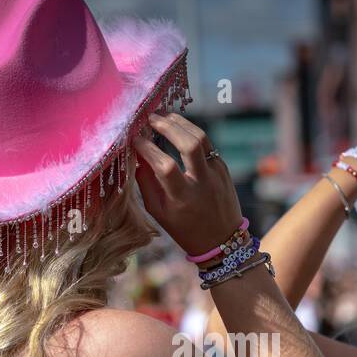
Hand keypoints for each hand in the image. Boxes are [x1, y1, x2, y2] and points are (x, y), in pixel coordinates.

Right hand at [132, 112, 242, 257]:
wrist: (222, 240)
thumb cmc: (184, 228)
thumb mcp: (159, 212)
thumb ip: (146, 183)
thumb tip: (135, 154)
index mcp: (183, 199)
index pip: (165, 166)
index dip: (147, 149)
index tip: (134, 138)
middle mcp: (202, 183)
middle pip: (189, 144)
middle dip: (168, 126)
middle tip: (150, 117)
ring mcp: (216, 173)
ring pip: (201, 138)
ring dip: (180, 122)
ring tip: (162, 116)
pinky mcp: (222, 167)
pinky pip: (205, 143)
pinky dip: (189, 131)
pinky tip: (175, 127)